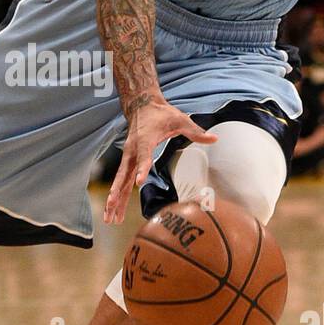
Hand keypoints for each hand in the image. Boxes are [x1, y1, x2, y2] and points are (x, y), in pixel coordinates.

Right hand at [104, 95, 216, 224]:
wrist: (142, 105)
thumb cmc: (162, 114)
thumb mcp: (180, 120)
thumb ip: (196, 131)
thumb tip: (214, 139)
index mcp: (144, 140)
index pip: (143, 156)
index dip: (141, 168)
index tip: (139, 182)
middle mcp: (132, 150)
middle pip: (123, 175)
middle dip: (117, 192)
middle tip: (112, 208)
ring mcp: (127, 157)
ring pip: (119, 181)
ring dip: (114, 200)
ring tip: (109, 219)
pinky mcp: (127, 161)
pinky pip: (120, 181)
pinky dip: (116, 196)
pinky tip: (113, 211)